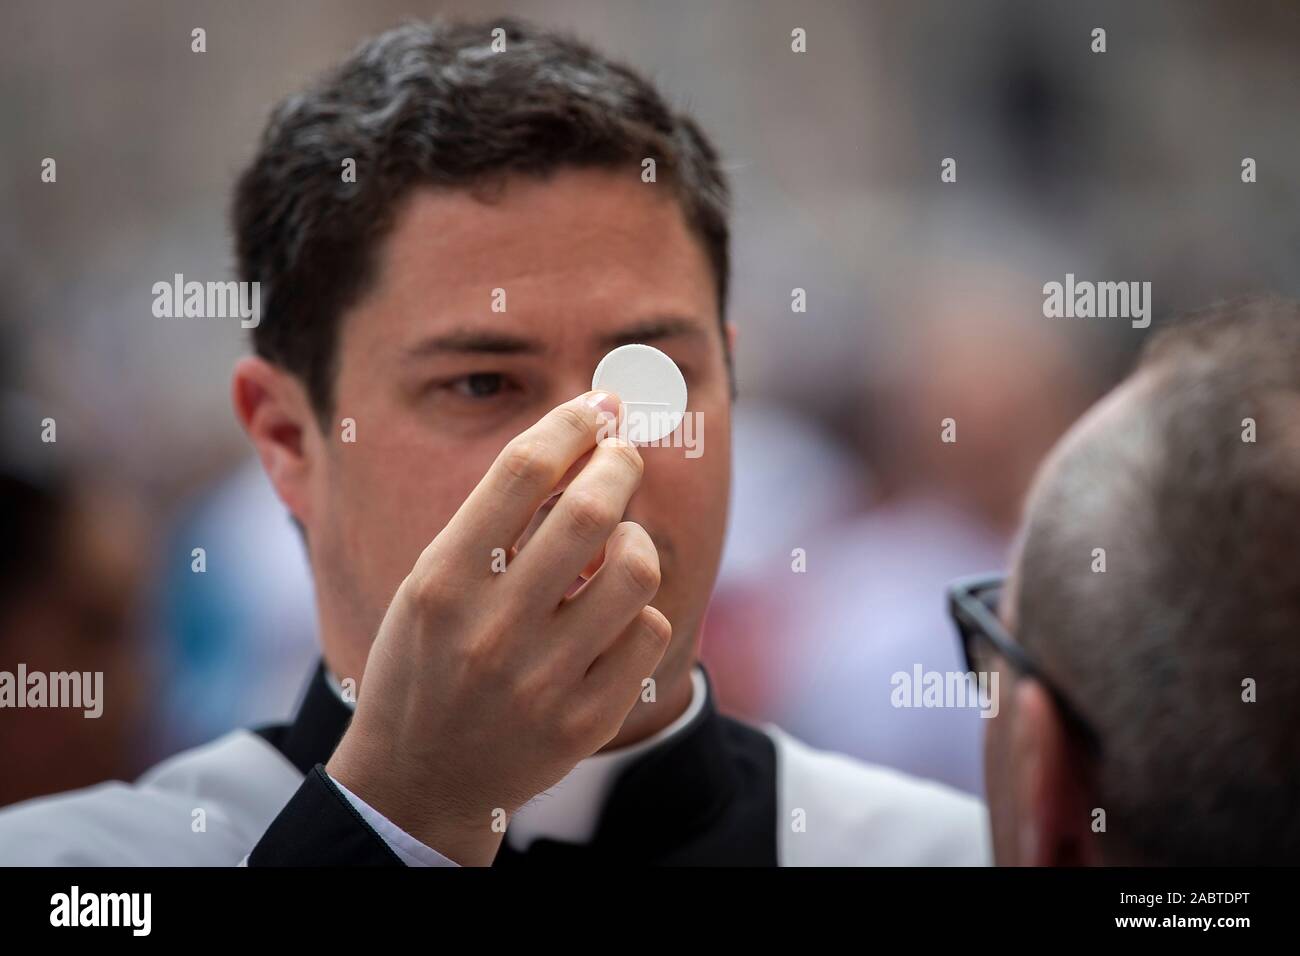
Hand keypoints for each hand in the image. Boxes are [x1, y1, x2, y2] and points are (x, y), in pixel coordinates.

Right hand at [326, 390, 670, 864]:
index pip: (522, 470)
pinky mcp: (586, 720)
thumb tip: (581, 437)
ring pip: (635, 567)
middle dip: (620, 463)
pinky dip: (638, 609)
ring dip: (634, 539)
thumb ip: (495, 520)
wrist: (419, 780)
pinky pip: (650, 631)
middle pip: (590, 509)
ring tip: (615, 544)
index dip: (572, 422)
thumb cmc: (426, 660)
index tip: (600, 403)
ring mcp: (543, 681)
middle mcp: (492, 630)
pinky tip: (611, 616)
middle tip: (623, 455)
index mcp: (442, 583)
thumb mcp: (431, 584)